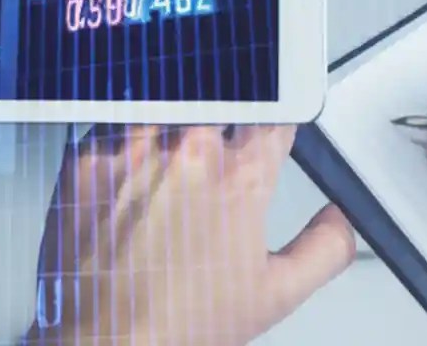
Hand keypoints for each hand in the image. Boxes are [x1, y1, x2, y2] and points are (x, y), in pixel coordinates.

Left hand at [26, 125, 354, 345]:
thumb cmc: (177, 323)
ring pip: (165, 107)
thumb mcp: (275, 296)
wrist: (104, 340)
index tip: (261, 136)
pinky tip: (126, 183)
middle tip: (207, 167)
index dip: (270, 125)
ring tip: (164, 174)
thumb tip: (339, 220)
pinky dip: (121, 146)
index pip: (274, 114)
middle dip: (220, 127)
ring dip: (171, 130)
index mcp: (240, 177)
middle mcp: (188, 152)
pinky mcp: (87, 158)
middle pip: (219, 104)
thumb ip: (325, 249)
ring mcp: (132, 149)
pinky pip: (110, 126)